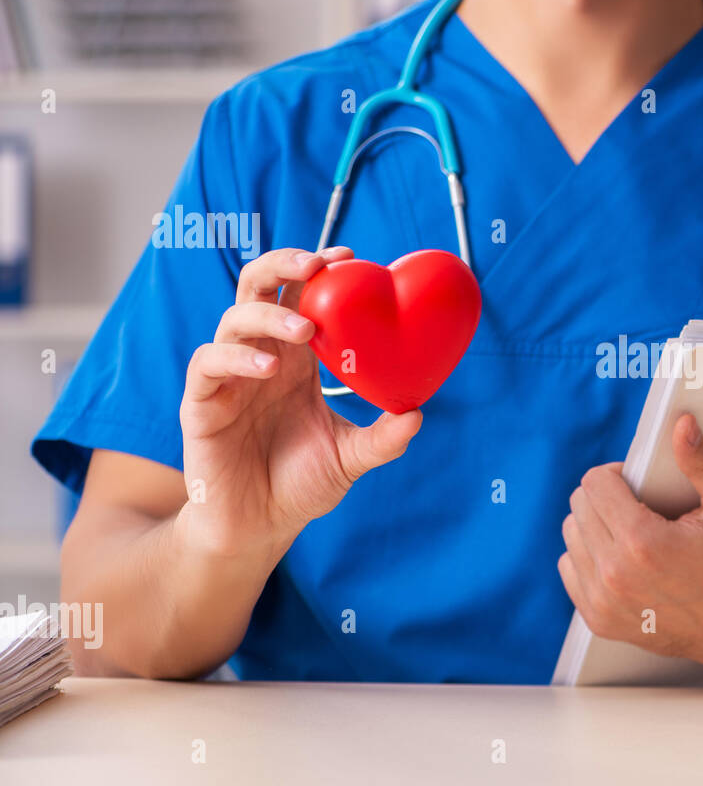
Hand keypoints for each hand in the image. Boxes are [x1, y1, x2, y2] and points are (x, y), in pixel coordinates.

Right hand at [178, 247, 421, 561]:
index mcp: (296, 361)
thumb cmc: (300, 485)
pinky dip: (236, 358)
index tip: (349, 258)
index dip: (317, 271)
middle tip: (315, 266)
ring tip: (306, 331)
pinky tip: (268, 369)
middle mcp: (260, 359)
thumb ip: (384, 439)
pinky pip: (208, 365)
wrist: (258, 528)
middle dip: (282, 265)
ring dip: (270, 317)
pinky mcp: (201, 404)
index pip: (300, 298)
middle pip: (258, 289)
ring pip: (234, 321)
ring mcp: (228, 379)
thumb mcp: (351, 458)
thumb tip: (418, 414)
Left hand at [557, 413, 702, 679]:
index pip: (594, 483)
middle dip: (605, 497)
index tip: (638, 483)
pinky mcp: (600, 620)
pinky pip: (569, 570)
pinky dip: (588, 557)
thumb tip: (681, 423)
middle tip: (639, 506)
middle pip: (579, 506)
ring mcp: (603, 602)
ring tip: (631, 531)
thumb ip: (702, 464)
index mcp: (642, 542)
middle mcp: (614, 574)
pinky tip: (621, 559)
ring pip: (571, 537)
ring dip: (594, 526)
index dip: (616, 474)